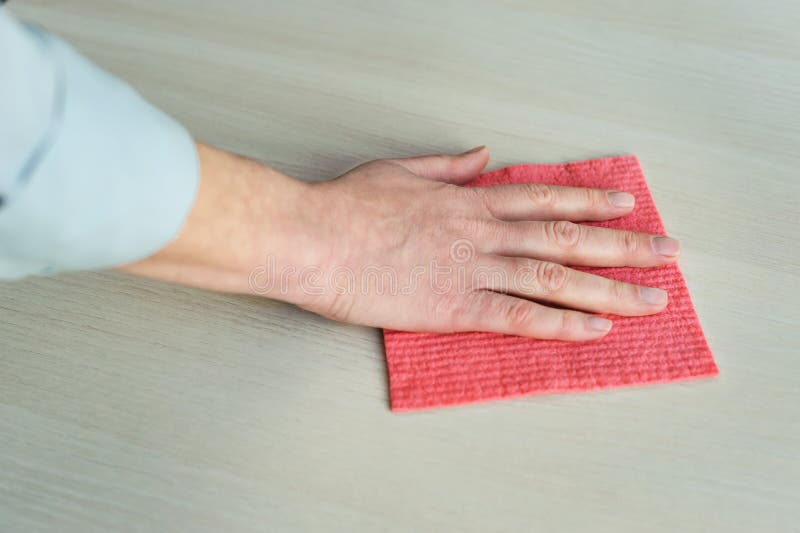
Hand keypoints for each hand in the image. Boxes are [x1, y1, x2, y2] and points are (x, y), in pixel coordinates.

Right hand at [121, 144, 679, 340]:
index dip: (589, 199)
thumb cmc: (346, 207)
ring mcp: (472, 270)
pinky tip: (594, 330)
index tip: (626, 202)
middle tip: (665, 253)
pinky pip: (519, 317)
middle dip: (622, 245)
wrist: (311, 237)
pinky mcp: (453, 307)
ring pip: (555, 278)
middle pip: (566, 237)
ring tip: (650, 299)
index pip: (543, 198)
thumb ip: (446, 166)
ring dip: (608, 290)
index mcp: (467, 202)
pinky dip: (560, 323)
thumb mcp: (399, 171)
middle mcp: (481, 234)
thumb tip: (481, 157)